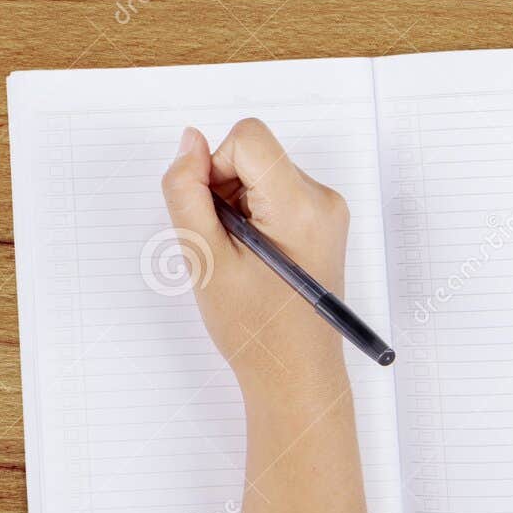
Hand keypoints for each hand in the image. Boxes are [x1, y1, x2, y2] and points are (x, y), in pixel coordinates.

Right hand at [160, 118, 350, 406]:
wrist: (294, 373)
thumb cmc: (254, 327)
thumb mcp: (204, 257)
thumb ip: (187, 191)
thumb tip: (189, 141)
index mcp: (300, 206)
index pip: (247, 139)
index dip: (214, 167)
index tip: (213, 215)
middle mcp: (322, 200)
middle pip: (253, 154)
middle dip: (224, 190)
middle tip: (223, 245)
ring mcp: (326, 210)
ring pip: (259, 173)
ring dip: (235, 205)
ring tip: (238, 256)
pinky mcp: (320, 221)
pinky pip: (272, 192)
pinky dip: (250, 215)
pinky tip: (252, 257)